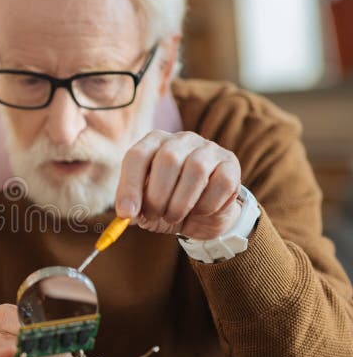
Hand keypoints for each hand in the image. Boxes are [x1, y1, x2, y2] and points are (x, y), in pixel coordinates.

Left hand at [116, 130, 241, 239]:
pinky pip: (221, 182)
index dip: (129, 186)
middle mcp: (182, 139)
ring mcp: (209, 148)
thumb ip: (132, 208)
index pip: (137, 155)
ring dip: (181, 203)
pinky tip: (200, 212)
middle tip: (154, 215)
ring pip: (196, 169)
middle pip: (168, 159)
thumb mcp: (144, 207)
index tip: (126, 213)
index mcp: (154, 142)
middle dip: (157, 196)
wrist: (202, 214)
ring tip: (173, 216)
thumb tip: (126, 214)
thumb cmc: (167, 204)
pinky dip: (207, 204)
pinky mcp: (231, 163)